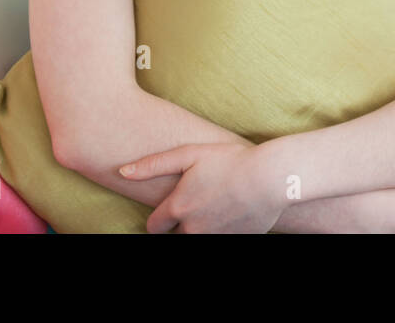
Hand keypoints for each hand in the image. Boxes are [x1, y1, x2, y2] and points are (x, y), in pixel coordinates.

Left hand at [119, 142, 283, 233]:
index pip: (153, 227)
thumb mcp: (190, 153)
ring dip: (203, 227)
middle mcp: (192, 229)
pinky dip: (223, 229)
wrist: (272, 178)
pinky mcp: (234, 242)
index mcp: (177, 208)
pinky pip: (221, 238)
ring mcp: (214, 238)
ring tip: (219, 206)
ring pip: (198, 238)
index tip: (171, 208)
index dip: (161, 217)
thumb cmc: (231, 160)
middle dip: (183, 223)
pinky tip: (233, 212)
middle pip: (176, 236)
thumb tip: (122, 171)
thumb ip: (153, 164)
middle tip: (201, 202)